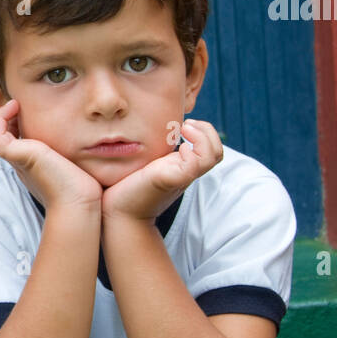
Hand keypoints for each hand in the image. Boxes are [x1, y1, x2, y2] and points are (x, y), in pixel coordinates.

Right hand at [0, 98, 102, 213]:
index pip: (15, 141)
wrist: (80, 203)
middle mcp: (22, 163)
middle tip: (19, 101)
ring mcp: (17, 160)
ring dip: (0, 115)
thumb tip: (108, 139)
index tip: (30, 108)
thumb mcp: (83, 163)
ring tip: (16, 102)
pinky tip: (16, 106)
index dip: (17, 123)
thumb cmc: (86, 188)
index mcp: (34, 165)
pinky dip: (0, 118)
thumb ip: (84, 151)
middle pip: (1, 137)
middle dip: (7, 117)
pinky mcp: (17, 156)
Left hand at [101, 118, 222, 222]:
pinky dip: (191, 150)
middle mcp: (186, 173)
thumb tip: (147, 132)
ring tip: (184, 129)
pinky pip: (194, 164)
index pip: (212, 149)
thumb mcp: (146, 164)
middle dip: (208, 131)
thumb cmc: (126, 187)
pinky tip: (176, 148)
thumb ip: (154, 152)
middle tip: (186, 125)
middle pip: (217, 152)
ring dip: (203, 137)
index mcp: (183, 167)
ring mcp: (181, 177)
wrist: (118, 213)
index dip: (205, 132)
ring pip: (213, 156)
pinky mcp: (171, 180)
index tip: (184, 125)